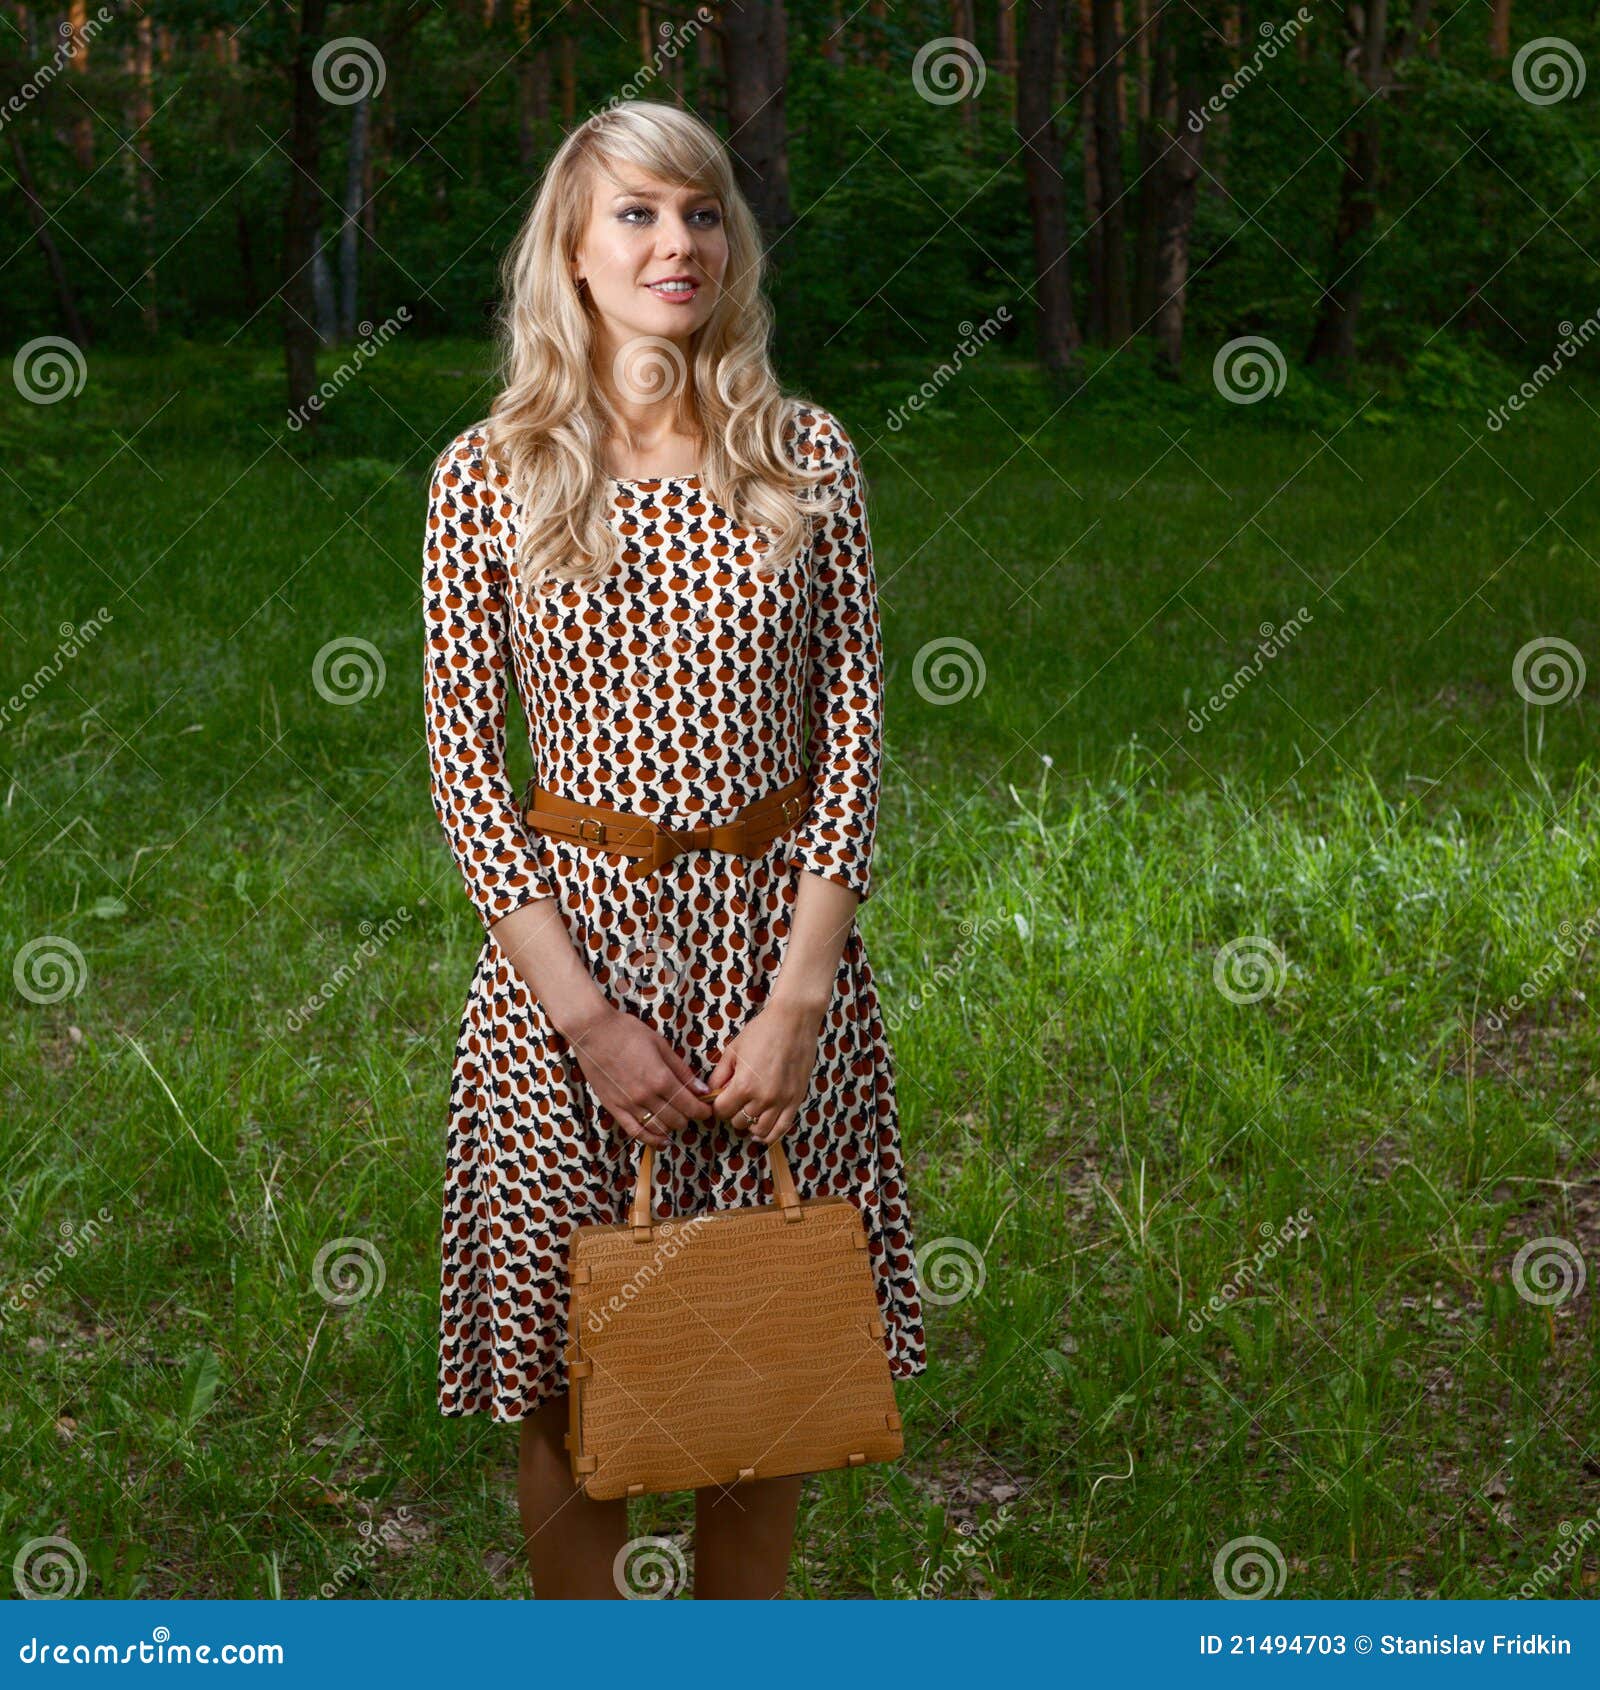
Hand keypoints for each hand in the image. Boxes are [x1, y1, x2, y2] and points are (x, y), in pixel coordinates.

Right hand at [562, 1002, 714, 1148]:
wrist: (592, 1032)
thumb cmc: (628, 1032)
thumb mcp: (661, 1045)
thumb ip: (682, 1070)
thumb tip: (702, 1089)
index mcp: (661, 1078)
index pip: (689, 1105)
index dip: (702, 1111)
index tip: (707, 1109)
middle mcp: (646, 1096)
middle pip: (676, 1119)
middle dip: (688, 1117)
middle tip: (692, 1110)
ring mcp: (629, 1105)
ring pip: (658, 1128)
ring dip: (672, 1127)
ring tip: (677, 1119)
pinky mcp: (614, 1108)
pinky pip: (635, 1131)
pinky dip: (650, 1139)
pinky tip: (661, 1140)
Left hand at [705, 998, 824, 1144]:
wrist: (794, 1020)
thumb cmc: (761, 1031)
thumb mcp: (732, 1050)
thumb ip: (719, 1075)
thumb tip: (711, 1093)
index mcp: (744, 1085)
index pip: (721, 1111)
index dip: (717, 1106)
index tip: (720, 1099)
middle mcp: (763, 1098)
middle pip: (739, 1122)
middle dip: (733, 1113)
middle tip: (736, 1100)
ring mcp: (782, 1101)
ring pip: (760, 1130)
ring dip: (750, 1124)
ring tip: (749, 1112)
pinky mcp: (796, 1100)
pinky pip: (782, 1129)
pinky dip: (770, 1134)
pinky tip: (762, 1131)